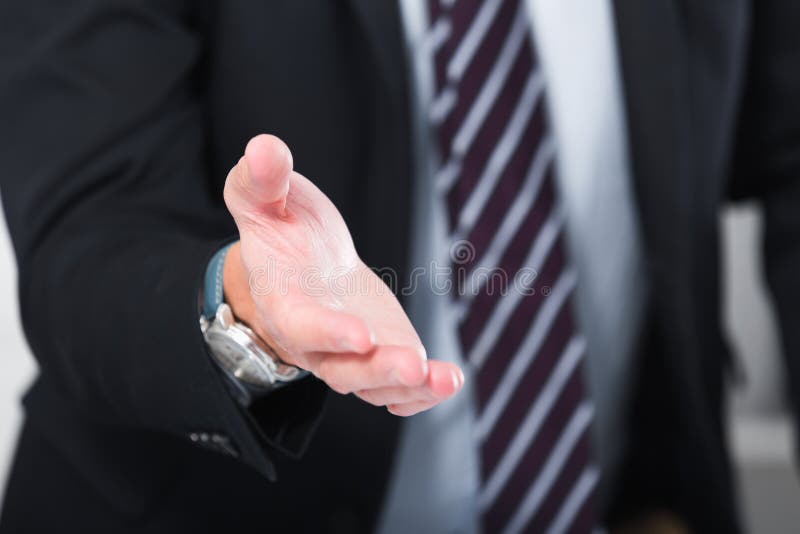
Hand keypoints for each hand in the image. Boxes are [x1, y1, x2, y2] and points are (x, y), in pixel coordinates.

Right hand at [222, 134, 463, 415]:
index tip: (361, 334)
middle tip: (411, 363)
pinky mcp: (380, 354)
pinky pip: (396, 387)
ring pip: (375, 385)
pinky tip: (449, 380)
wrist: (302, 263)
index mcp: (285, 302)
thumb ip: (262, 181)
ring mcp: (350, 356)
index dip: (328, 332)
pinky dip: (420, 392)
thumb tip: (264, 147)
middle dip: (377, 370)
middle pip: (342, 370)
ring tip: (447, 378)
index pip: (303, 325)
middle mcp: (316, 342)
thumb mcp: (264, 199)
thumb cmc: (282, 230)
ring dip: (410, 386)